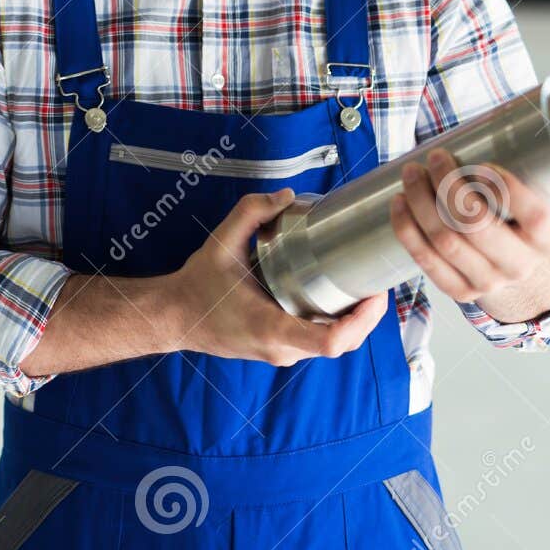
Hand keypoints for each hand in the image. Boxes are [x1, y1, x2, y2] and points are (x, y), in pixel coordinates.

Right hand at [170, 188, 388, 367]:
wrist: (173, 317)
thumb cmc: (197, 286)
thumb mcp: (221, 243)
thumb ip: (251, 212)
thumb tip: (286, 195)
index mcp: (271, 327)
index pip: (332, 341)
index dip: (363, 320)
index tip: (374, 294)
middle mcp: (280, 348)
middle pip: (342, 343)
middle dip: (366, 316)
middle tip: (375, 283)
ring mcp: (280, 354)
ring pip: (332, 345)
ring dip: (352, 320)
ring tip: (361, 286)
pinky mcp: (279, 351)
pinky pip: (316, 342)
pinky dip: (334, 323)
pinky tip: (337, 297)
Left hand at [389, 149, 549, 315]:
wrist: (522, 268)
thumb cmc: (521, 218)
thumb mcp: (536, 193)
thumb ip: (520, 163)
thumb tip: (496, 110)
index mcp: (548, 238)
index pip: (531, 211)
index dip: (502, 184)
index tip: (479, 161)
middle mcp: (521, 264)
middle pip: (476, 224)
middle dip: (447, 185)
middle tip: (434, 157)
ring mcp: (489, 282)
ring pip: (445, 241)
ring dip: (420, 202)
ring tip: (410, 173)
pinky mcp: (460, 292)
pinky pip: (425, 261)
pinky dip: (406, 229)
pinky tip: (397, 204)